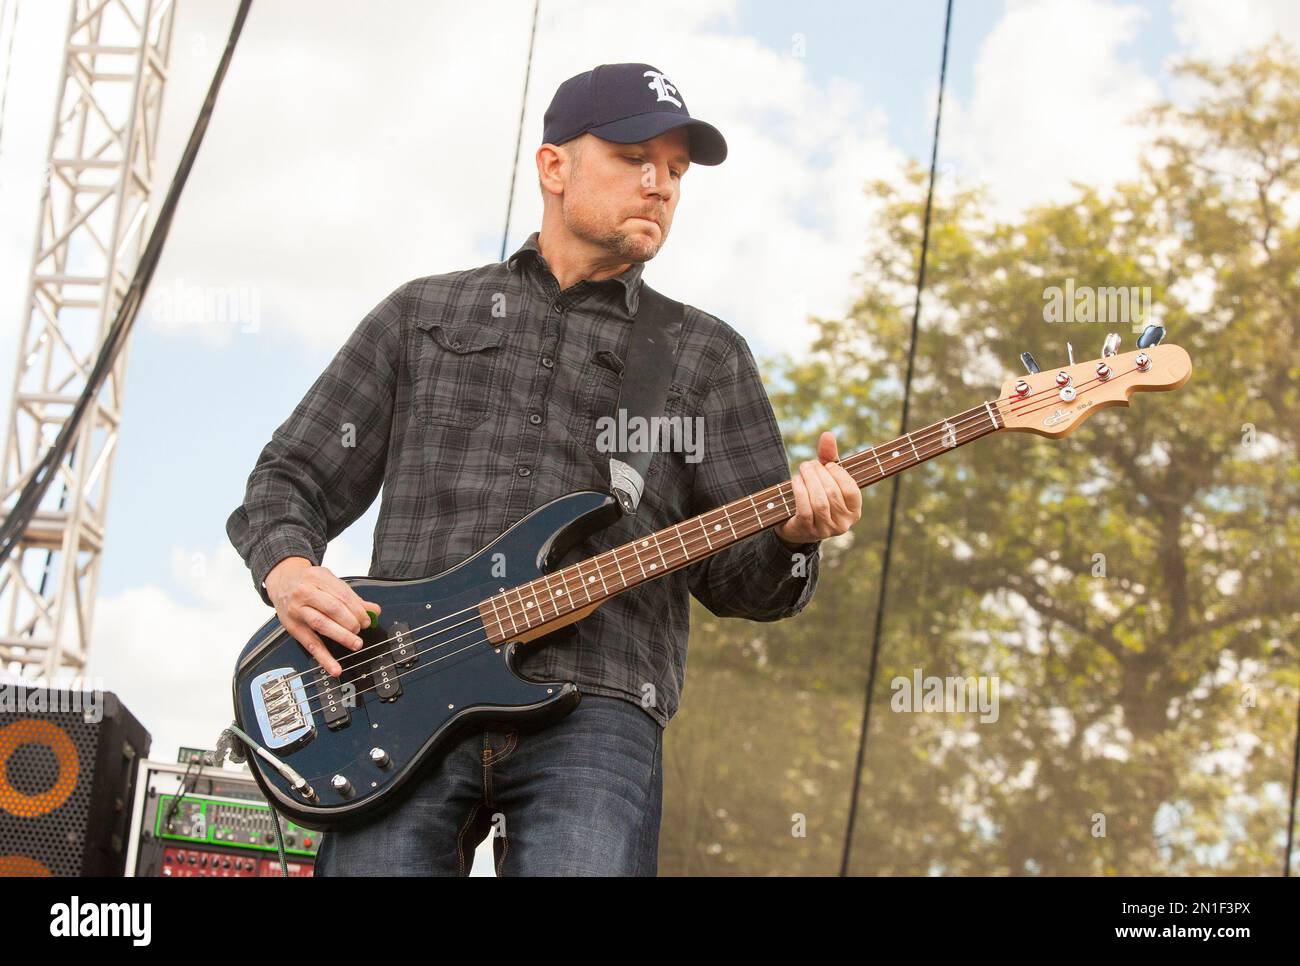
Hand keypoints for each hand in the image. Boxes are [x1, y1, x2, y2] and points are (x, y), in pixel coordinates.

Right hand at [265, 557, 381, 676]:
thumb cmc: (307, 581)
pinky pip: (310, 644)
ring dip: (342, 636)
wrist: (282, 581)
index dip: (358, 610)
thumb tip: (374, 610)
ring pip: (321, 625)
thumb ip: (351, 596)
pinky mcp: (293, 627)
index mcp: (319, 577)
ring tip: (356, 643)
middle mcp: (306, 592)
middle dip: (351, 621)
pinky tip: (335, 668)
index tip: (368, 619)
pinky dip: (324, 658)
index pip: (343, 595)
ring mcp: (298, 610)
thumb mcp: (328, 581)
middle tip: (360, 629)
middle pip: (333, 609)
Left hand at [774, 431, 861, 548]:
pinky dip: (800, 491)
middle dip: (819, 474)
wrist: (796, 524)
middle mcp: (843, 524)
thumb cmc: (816, 496)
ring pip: (820, 502)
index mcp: (854, 511)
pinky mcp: (807, 531)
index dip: (839, 474)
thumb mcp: (825, 477)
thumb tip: (827, 434)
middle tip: (808, 464)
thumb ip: (829, 457)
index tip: (827, 464)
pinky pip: (805, 509)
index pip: (851, 490)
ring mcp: (825, 530)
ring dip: (809, 481)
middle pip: (832, 493)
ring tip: (803, 470)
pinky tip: (796, 480)